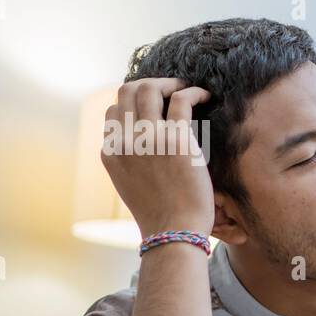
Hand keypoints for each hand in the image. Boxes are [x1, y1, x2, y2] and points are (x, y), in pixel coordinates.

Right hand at [102, 78, 214, 237]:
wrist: (174, 232)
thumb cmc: (161, 213)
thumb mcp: (132, 185)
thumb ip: (131, 159)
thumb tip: (141, 140)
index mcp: (110, 152)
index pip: (113, 109)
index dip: (133, 100)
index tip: (155, 102)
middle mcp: (125, 141)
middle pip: (128, 90)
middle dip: (150, 83)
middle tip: (172, 89)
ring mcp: (149, 138)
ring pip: (150, 87)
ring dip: (171, 83)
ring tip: (188, 89)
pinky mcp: (176, 139)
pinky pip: (181, 99)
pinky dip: (193, 91)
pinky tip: (204, 96)